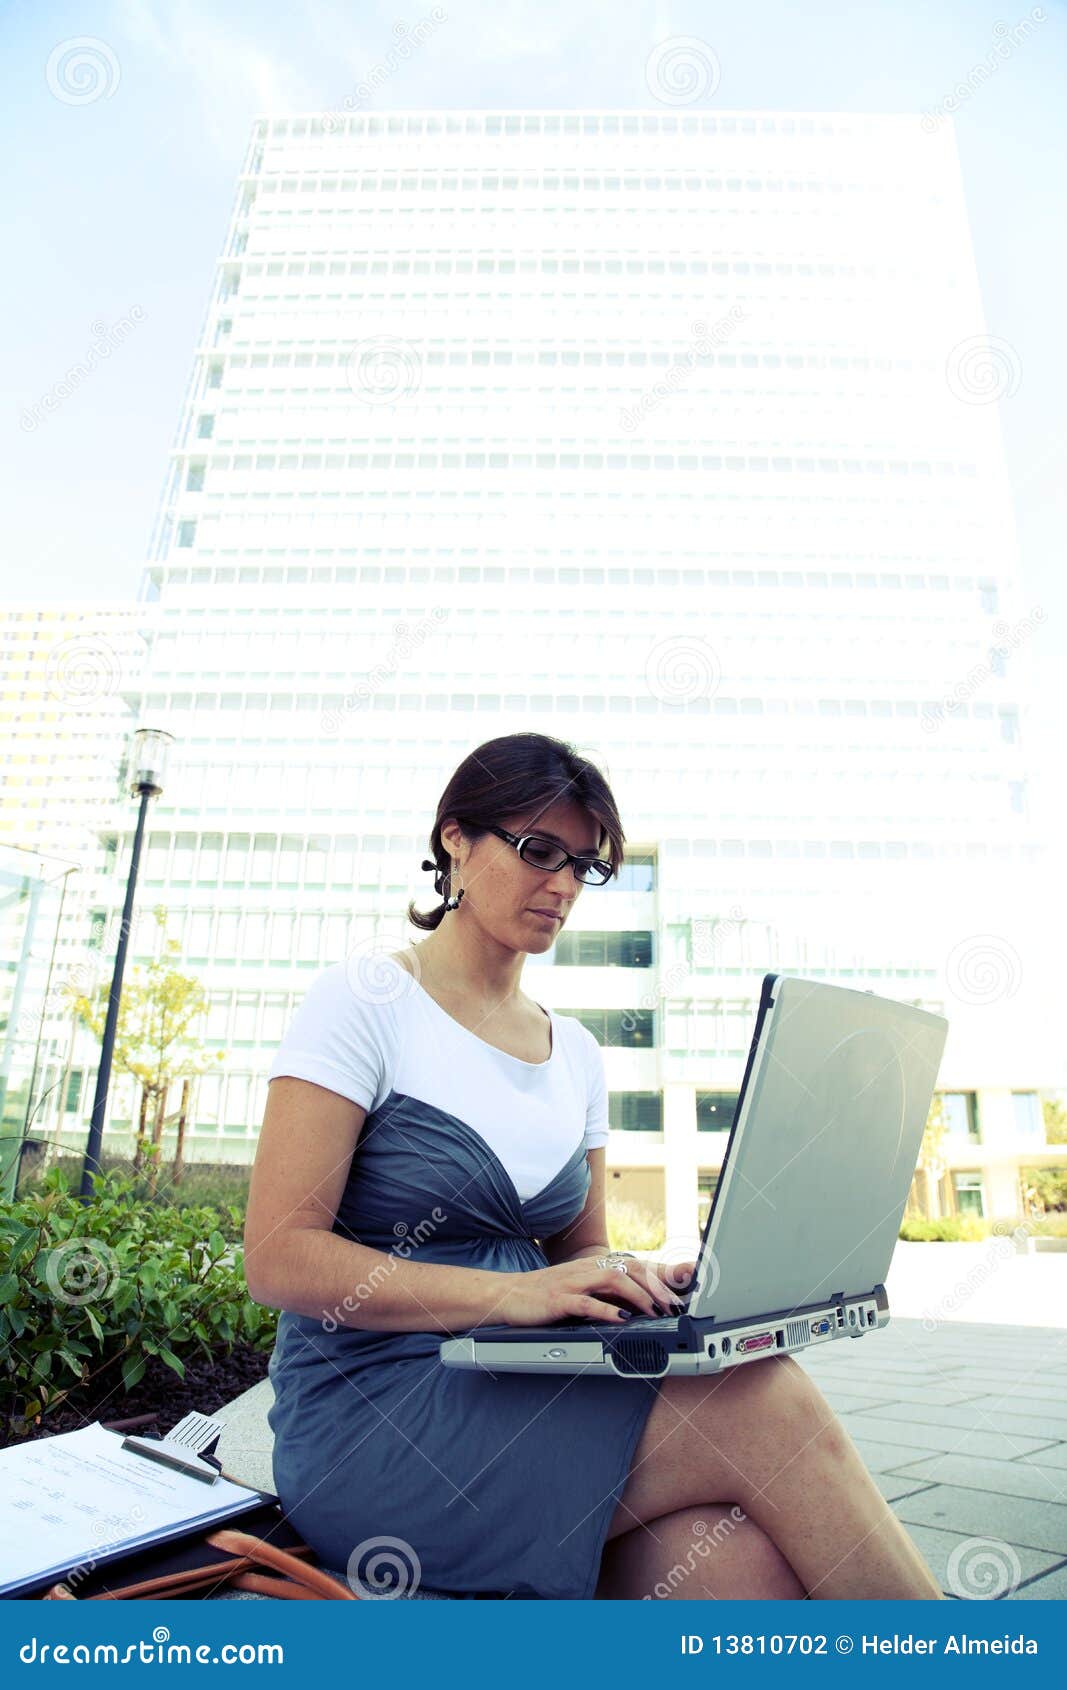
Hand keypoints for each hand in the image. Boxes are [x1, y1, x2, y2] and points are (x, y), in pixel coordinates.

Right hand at [497, 1256, 693, 1327]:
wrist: (505, 1294)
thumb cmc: (546, 1296)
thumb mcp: (581, 1292)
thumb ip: (608, 1295)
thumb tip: (640, 1306)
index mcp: (595, 1267)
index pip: (636, 1264)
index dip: (664, 1270)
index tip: (690, 1278)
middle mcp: (587, 1270)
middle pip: (631, 1268)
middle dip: (658, 1285)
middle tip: (677, 1305)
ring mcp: (573, 1282)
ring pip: (614, 1280)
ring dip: (639, 1296)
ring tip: (656, 1312)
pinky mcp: (558, 1299)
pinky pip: (586, 1302)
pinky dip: (606, 1311)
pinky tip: (621, 1320)